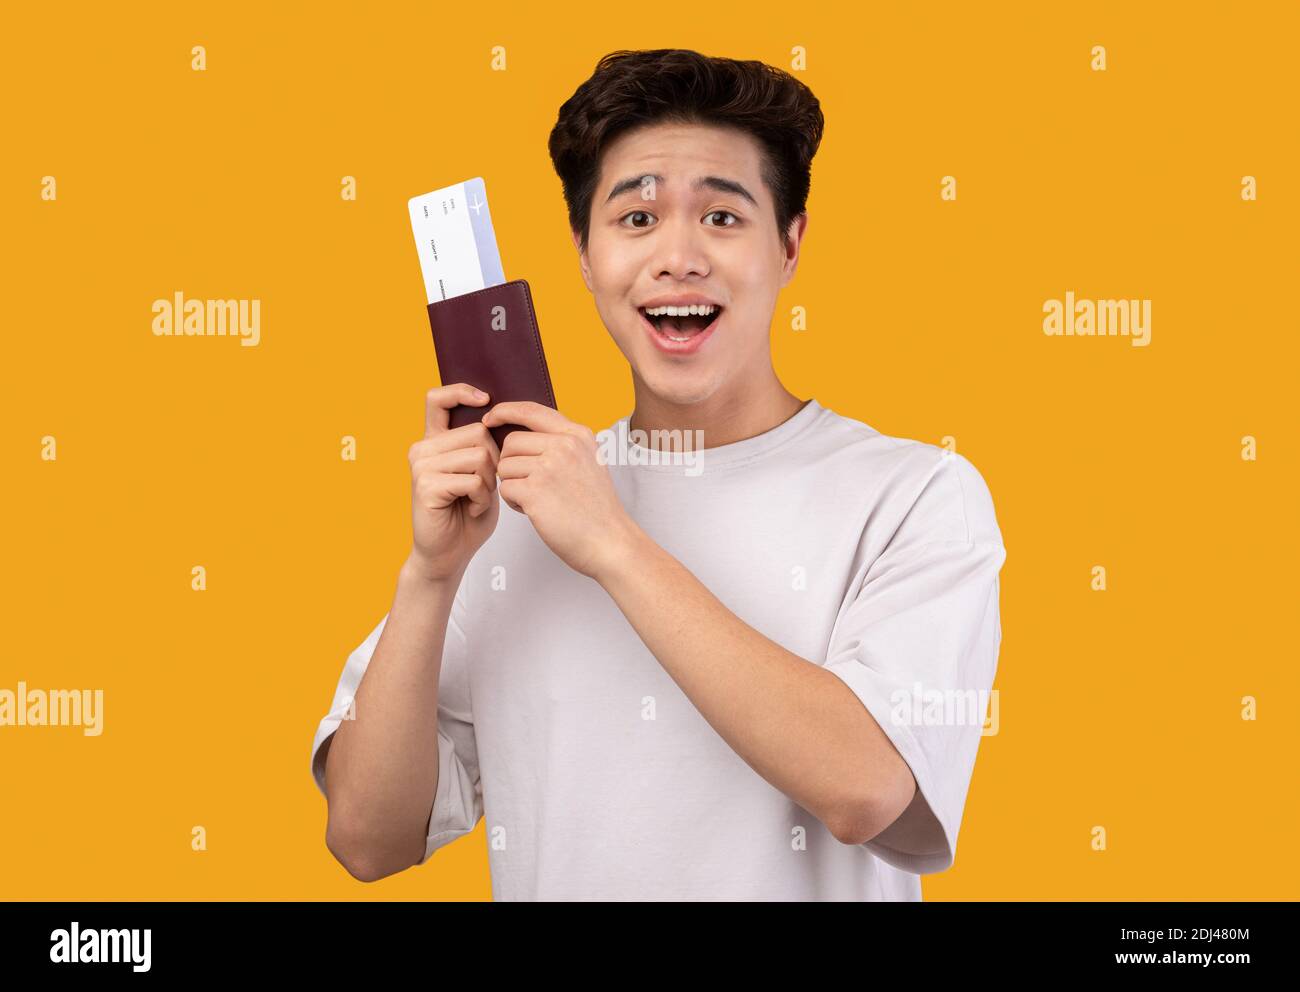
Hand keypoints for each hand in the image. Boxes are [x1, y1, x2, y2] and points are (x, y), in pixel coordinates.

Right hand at [405, 383, 501, 580]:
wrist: (449, 553)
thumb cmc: (467, 514)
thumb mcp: (480, 473)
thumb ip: (483, 447)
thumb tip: (500, 419)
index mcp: (435, 441)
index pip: (437, 399)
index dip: (461, 392)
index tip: (485, 399)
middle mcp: (423, 449)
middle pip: (478, 433)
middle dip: (493, 462)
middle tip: (482, 487)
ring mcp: (421, 466)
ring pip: (479, 456)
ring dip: (488, 483)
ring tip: (475, 499)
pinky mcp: (425, 485)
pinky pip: (472, 480)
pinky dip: (481, 498)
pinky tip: (470, 509)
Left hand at [482, 401, 638, 580]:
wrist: (609, 541)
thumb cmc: (597, 509)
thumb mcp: (591, 461)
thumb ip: (565, 444)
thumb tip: (525, 434)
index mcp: (578, 435)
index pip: (531, 410)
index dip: (505, 411)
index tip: (490, 418)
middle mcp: (564, 445)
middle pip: (511, 442)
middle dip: (511, 463)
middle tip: (530, 485)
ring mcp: (550, 467)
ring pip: (504, 466)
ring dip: (513, 484)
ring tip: (537, 500)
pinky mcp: (536, 491)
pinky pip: (505, 488)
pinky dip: (513, 502)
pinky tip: (534, 511)